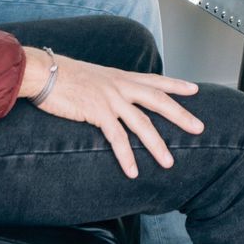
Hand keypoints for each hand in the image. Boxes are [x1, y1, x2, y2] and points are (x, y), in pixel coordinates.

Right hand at [21, 49, 202, 176]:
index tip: (194, 89)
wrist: (44, 72)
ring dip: (157, 145)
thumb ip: (109, 86)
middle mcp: (121, 86)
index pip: (155, 80)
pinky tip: (133, 170)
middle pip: (158, 101)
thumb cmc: (64, 76)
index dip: (176, 84)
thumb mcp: (94, 77)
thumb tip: (115, 97)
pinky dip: (126, 156)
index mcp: (121, 77)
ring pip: (142, 124)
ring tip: (169, 162)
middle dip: (180, 115)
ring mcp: (111, 99)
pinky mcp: (97, 112)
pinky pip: (117, 137)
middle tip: (199, 128)